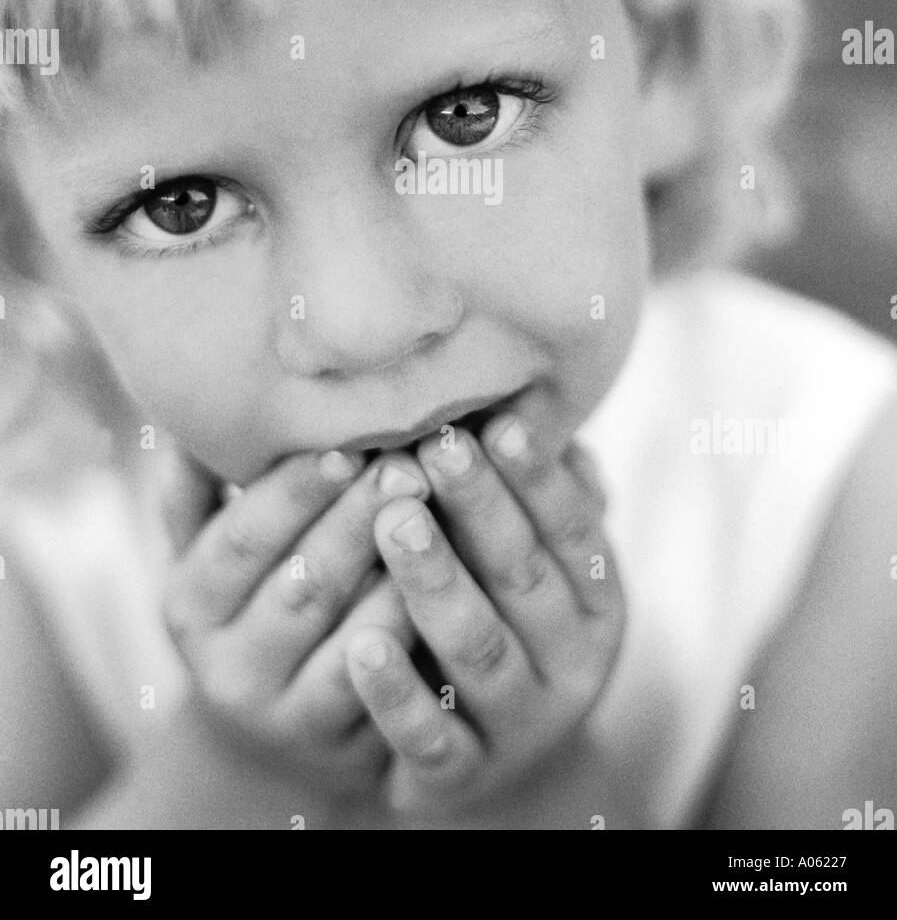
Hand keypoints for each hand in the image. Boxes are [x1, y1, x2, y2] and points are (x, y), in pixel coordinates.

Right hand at [158, 445, 429, 801]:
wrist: (266, 737)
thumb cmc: (247, 606)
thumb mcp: (205, 558)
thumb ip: (194, 492)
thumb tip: (187, 420)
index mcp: (189, 603)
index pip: (243, 538)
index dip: (295, 490)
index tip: (348, 442)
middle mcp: (228, 667)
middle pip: (304, 581)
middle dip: (360, 517)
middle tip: (413, 462)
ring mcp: (287, 715)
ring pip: (355, 631)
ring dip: (401, 566)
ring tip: (440, 507)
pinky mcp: (346, 747)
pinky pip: (393, 680)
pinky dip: (420, 623)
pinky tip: (455, 575)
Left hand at [344, 415, 623, 816]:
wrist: (488, 749)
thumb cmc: (504, 615)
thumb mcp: (535, 559)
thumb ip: (538, 494)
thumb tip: (534, 401)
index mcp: (598, 601)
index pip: (572, 530)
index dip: (536, 476)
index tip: (496, 421)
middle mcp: (572, 665)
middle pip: (524, 578)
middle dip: (481, 510)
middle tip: (434, 448)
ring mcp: (520, 725)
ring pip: (480, 650)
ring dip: (438, 583)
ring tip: (393, 522)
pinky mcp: (462, 774)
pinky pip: (432, 736)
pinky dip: (397, 694)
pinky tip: (359, 647)